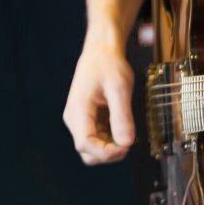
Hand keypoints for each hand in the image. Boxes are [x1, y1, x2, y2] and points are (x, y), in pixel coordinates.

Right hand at [62, 38, 135, 164]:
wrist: (101, 51)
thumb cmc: (109, 64)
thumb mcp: (120, 88)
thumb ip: (122, 117)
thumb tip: (126, 143)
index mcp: (78, 110)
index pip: (86, 145)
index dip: (106, 152)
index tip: (126, 145)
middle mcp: (74, 119)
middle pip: (88, 153)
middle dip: (109, 153)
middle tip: (129, 139)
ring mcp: (79, 120)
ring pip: (93, 148)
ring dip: (111, 146)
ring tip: (126, 128)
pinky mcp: (87, 119)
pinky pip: (98, 138)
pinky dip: (111, 138)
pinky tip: (121, 123)